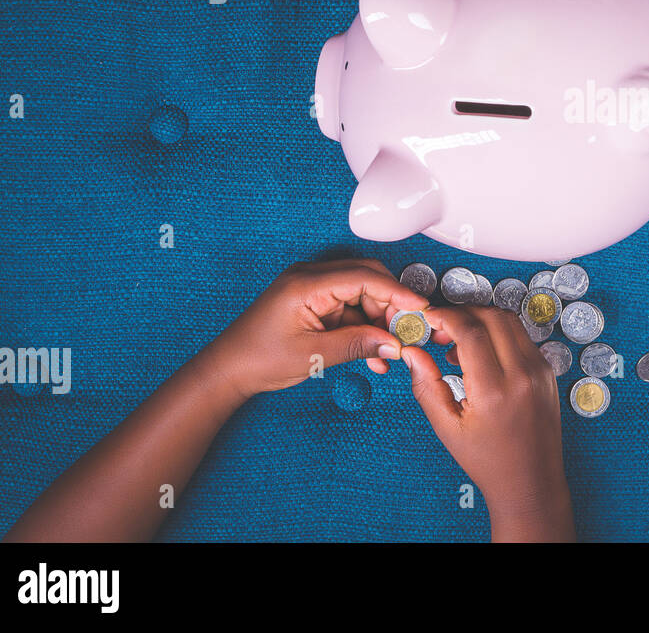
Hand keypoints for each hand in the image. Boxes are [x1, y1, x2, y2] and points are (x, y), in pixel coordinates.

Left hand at [208, 259, 425, 396]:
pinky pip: (349, 310)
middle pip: (367, 280)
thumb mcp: (314, 355)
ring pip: (361, 297)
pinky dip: (363, 329)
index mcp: (307, 283)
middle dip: (390, 307)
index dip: (397, 292)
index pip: (364, 277)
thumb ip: (358, 344)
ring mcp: (312, 290)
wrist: (228, 370)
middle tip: (405, 333)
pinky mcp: (314, 304)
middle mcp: (311, 279)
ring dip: (377, 323)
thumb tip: (393, 342)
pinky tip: (372, 354)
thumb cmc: (258, 359)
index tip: (420, 308)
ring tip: (387, 351)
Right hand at [402, 305, 575, 541]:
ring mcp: (540, 372)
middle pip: (492, 316)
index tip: (428, 318)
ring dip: (481, 320)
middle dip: (461, 313)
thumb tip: (411, 351)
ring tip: (456, 345)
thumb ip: (426, 385)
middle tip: (439, 329)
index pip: (471, 330)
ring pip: (510, 321)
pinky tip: (479, 355)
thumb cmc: (487, 461)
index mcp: (494, 390)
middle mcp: (522, 375)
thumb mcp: (447, 427)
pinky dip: (498, 334)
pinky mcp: (548, 373)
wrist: (531, 482)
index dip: (446, 316)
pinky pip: (522, 337)